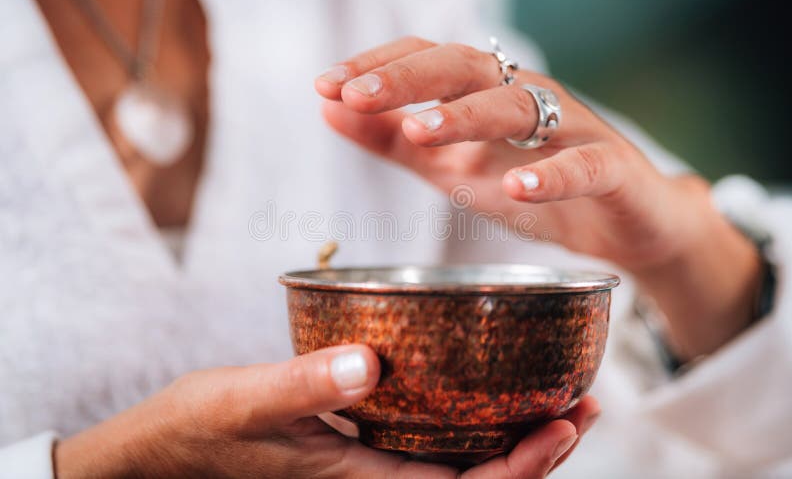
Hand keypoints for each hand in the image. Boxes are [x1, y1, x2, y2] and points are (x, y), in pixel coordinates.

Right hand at [55, 345, 599, 477]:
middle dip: (538, 455)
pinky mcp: (357, 449)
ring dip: (514, 441)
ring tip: (558, 402)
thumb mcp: (246, 401)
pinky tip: (484, 394)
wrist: (164, 452)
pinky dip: (470, 425)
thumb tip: (370, 364)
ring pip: (460, 468)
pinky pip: (430, 447)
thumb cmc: (199, 431)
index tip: (564, 423)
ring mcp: (369, 470)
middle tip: (585, 406)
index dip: (522, 469)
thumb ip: (305, 384)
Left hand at [316, 37, 761, 357]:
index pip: (427, 60)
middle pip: (467, 68)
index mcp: (485, 93)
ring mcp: (572, 129)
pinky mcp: (612, 168)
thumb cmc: (534, 187)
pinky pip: (585, 164)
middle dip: (408, 79)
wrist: (624, 225)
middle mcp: (527, 97)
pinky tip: (519, 185)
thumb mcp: (451, 167)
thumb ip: (394, 141)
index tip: (325, 85)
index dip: (378, 67)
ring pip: (520, 106)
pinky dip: (552, 172)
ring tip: (421, 131)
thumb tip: (328, 109)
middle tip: (355, 94)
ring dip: (468, 116)